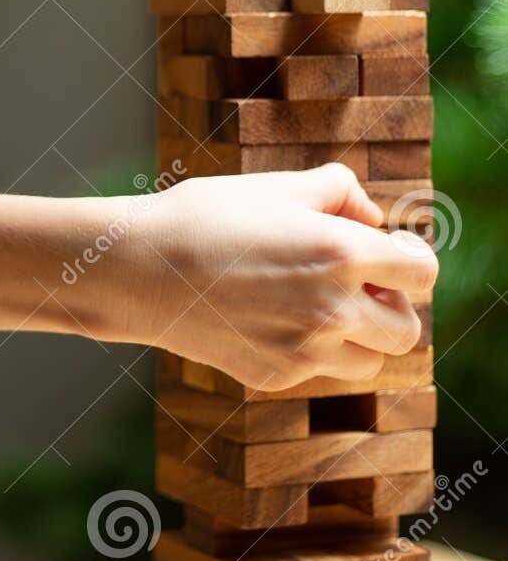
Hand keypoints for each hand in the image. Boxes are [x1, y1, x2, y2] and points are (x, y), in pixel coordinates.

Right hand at [88, 163, 437, 391]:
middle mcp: (332, 308)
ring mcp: (305, 351)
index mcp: (341, 251)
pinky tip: (269, 317)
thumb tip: (372, 218)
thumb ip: (338, 191)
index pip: (422, 274)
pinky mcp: (275, 376)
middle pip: (406, 332)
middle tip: (357, 285)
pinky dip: (310, 349)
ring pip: (370, 362)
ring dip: (357, 336)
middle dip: (390, 307)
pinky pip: (318, 370)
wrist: (138, 269)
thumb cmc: (205, 216)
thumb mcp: (276, 184)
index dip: (410, 261)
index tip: (388, 253)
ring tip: (317, 306)